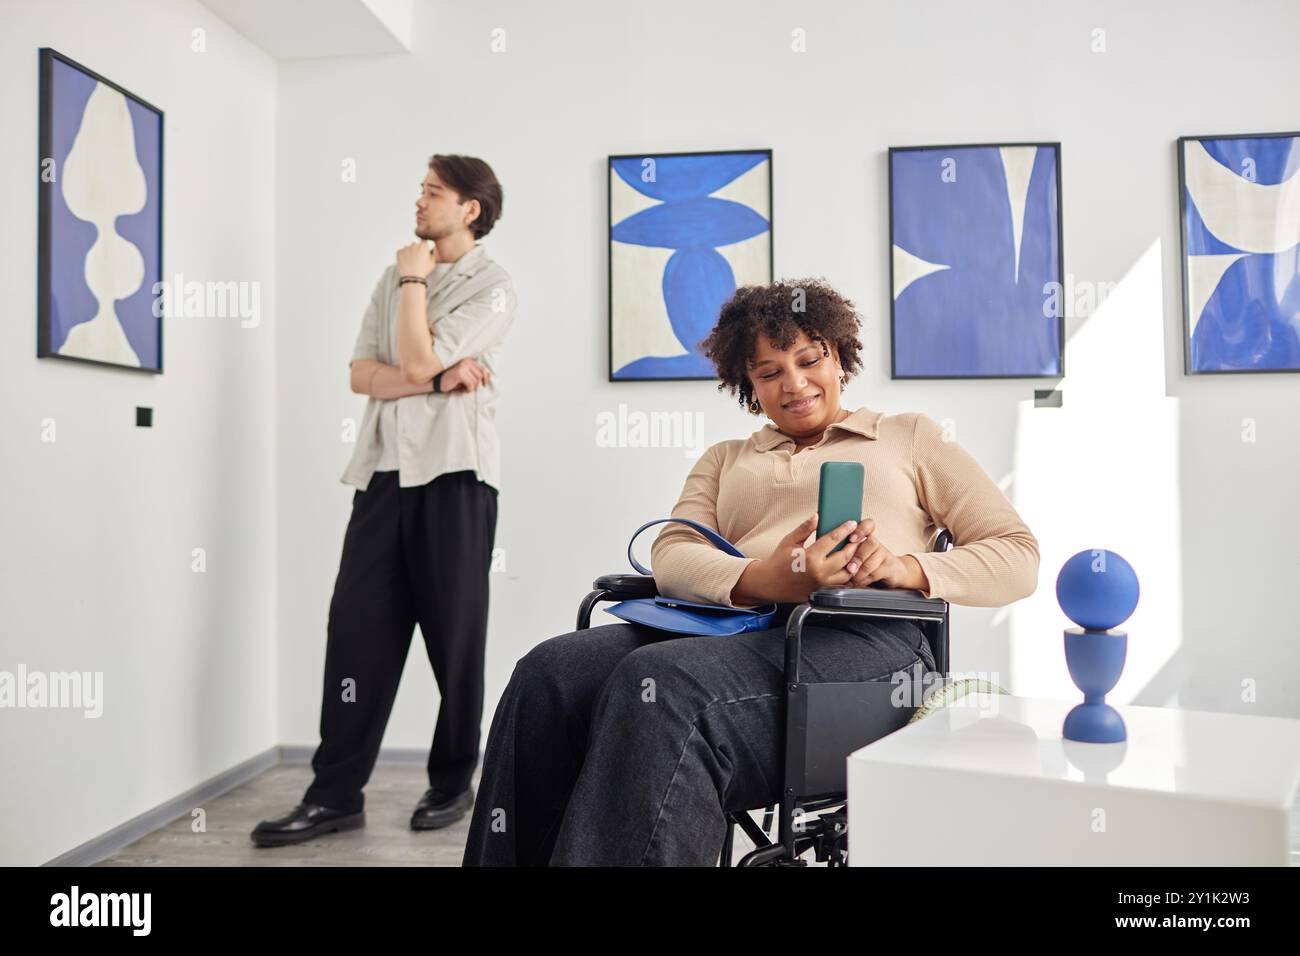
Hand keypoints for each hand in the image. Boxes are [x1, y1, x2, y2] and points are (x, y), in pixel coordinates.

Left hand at [396, 240, 436, 278]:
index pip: (423, 240)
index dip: (423, 245)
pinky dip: (402, 256)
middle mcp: (414, 244)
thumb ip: (432, 254)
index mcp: (423, 246)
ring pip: (407, 249)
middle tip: (417, 259)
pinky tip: (406, 263)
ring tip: (410, 263)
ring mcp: (405, 248)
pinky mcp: (399, 252)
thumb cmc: (423, 271)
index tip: (423, 250)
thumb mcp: (432, 263)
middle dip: (416, 250)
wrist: (412, 277)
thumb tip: (432, 250)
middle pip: (415, 245)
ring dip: (409, 253)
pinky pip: (401, 252)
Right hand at [437, 357, 490, 392]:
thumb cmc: (451, 380)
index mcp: (468, 360)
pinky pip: (471, 384)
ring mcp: (463, 366)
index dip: (486, 377)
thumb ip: (475, 374)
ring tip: (465, 388)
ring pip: (476, 381)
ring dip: (472, 388)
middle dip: (477, 384)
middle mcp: (466, 361)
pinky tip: (463, 389)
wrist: (436, 381)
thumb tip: (489, 376)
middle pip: (480, 375)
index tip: (485, 384)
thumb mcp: (465, 375)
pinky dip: (468, 389)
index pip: (483, 368)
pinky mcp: (459, 373)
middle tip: (470, 388)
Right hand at [747, 514, 861, 603]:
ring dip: (853, 561)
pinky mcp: (822, 592)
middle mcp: (818, 573)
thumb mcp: (789, 541)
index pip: (832, 540)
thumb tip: (817, 516)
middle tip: (859, 537)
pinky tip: (849, 566)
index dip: (844, 530)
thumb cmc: (778, 562)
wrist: (769, 584)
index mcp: (810, 558)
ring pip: (847, 573)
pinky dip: (847, 575)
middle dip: (854, 545)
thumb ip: (805, 528)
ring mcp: (822, 585)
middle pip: (845, 557)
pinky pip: (841, 584)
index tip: (851, 523)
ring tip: (855, 551)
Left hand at [838, 517, 905, 587]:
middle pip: (871, 542)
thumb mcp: (852, 552)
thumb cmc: (863, 562)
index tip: (851, 539)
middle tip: (849, 568)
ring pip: (874, 560)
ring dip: (861, 571)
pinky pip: (877, 572)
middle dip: (859, 557)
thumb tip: (827, 549)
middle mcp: (876, 544)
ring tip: (852, 577)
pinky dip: (865, 579)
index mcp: (866, 536)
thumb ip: (842, 548)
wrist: (889, 573)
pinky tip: (857, 582)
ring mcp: (884, 555)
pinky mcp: (889, 568)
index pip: (868, 525)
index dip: (861, 530)